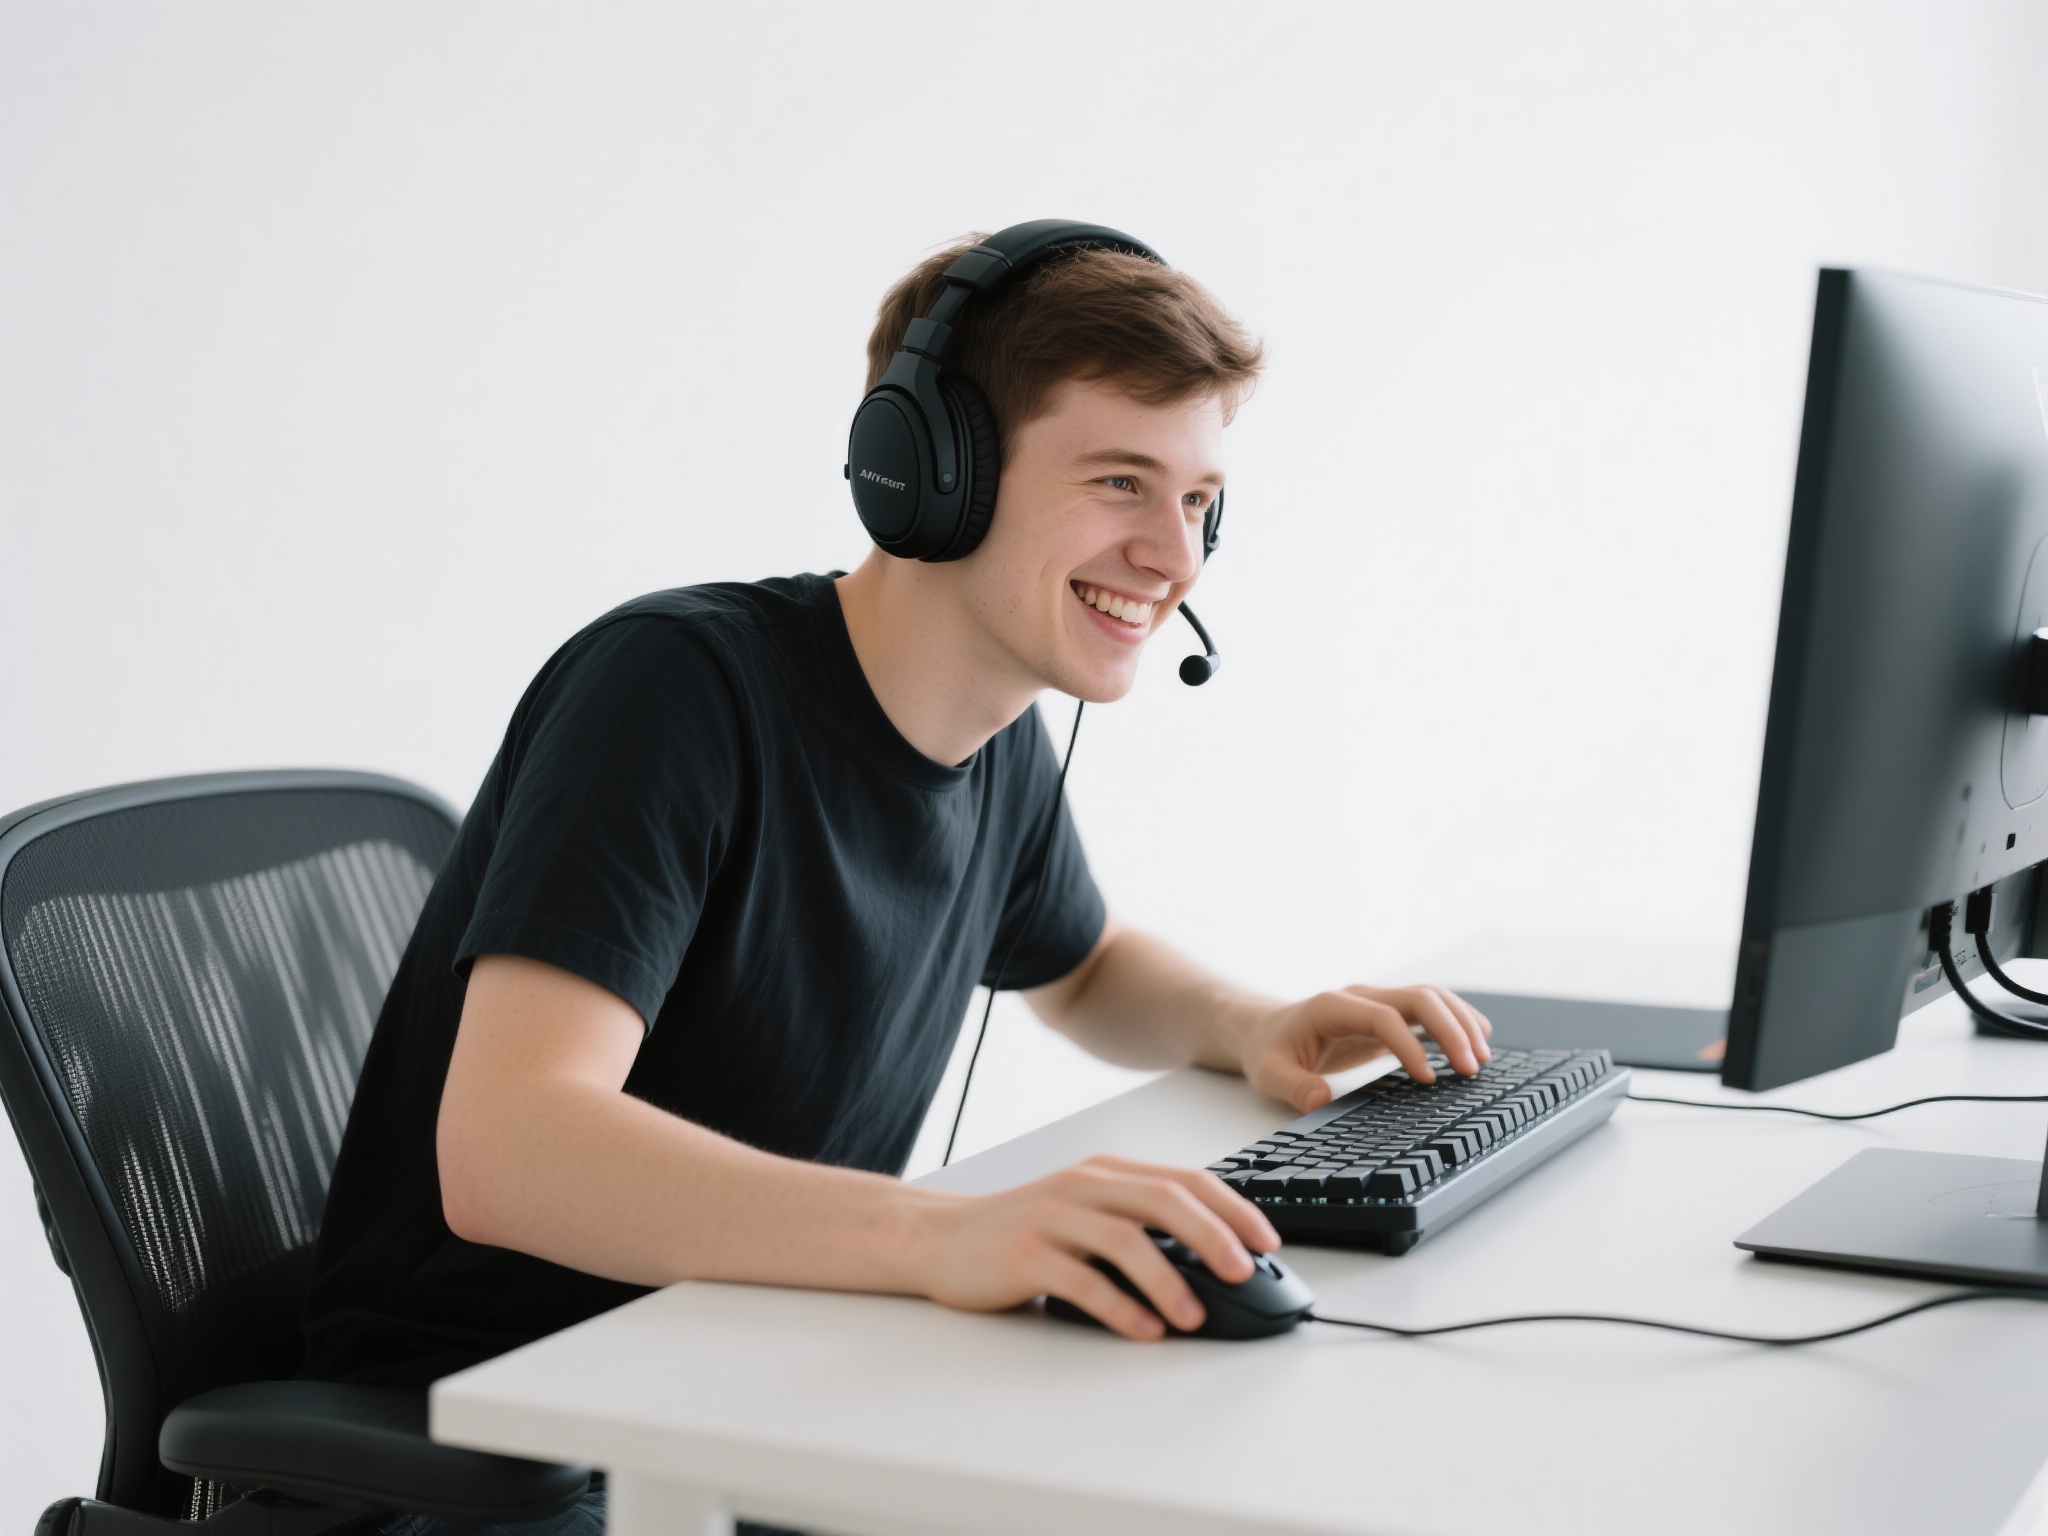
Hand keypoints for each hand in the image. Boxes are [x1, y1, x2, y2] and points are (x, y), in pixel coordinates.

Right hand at [907, 1154, 1279, 1340]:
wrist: (940, 1237)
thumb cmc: (1022, 1230)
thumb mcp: (1086, 1211)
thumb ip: (1139, 1223)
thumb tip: (1212, 1262)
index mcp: (1107, 1172)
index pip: (1184, 1180)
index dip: (1231, 1208)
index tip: (1266, 1240)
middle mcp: (1083, 1186)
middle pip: (1162, 1200)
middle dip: (1212, 1236)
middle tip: (1243, 1272)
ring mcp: (1052, 1217)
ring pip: (1124, 1239)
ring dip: (1168, 1280)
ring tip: (1194, 1316)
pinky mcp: (1024, 1253)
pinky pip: (1082, 1281)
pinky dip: (1119, 1307)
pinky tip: (1144, 1329)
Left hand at [1237, 984, 1492, 1112]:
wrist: (1266, 1029)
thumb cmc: (1269, 1050)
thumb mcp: (1269, 1072)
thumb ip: (1292, 1085)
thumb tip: (1320, 1098)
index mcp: (1332, 1006)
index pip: (1383, 1017)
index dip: (1410, 1045)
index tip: (1429, 1079)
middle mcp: (1361, 997)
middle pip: (1418, 997)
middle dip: (1450, 1029)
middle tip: (1473, 1068)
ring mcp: (1377, 1002)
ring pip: (1431, 998)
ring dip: (1460, 1022)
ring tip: (1483, 1057)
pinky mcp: (1388, 1014)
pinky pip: (1429, 1010)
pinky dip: (1456, 1021)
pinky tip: (1477, 1041)